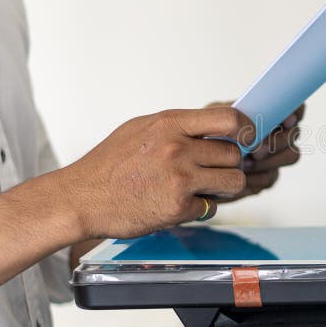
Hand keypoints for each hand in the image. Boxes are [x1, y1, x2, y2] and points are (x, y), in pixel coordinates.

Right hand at [51, 107, 255, 238]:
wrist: (80, 198)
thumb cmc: (109, 163)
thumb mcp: (142, 128)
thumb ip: (178, 126)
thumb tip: (215, 125)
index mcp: (170, 124)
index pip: (229, 119)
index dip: (245, 129)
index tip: (245, 137)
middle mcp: (178, 149)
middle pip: (234, 154)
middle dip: (229, 163)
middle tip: (214, 169)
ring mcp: (179, 179)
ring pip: (233, 181)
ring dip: (225, 186)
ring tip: (207, 187)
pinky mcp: (178, 208)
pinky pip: (212, 207)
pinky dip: (202, 207)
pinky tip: (181, 203)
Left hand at [205, 102, 303, 201]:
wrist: (193, 163)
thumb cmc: (203, 133)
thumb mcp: (213, 116)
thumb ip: (233, 113)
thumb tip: (251, 121)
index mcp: (268, 114)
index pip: (293, 108)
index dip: (295, 112)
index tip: (286, 119)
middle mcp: (277, 134)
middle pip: (294, 133)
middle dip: (278, 141)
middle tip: (256, 150)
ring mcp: (275, 156)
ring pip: (290, 155)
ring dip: (269, 160)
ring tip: (244, 163)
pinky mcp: (266, 177)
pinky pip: (271, 177)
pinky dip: (255, 177)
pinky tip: (240, 175)